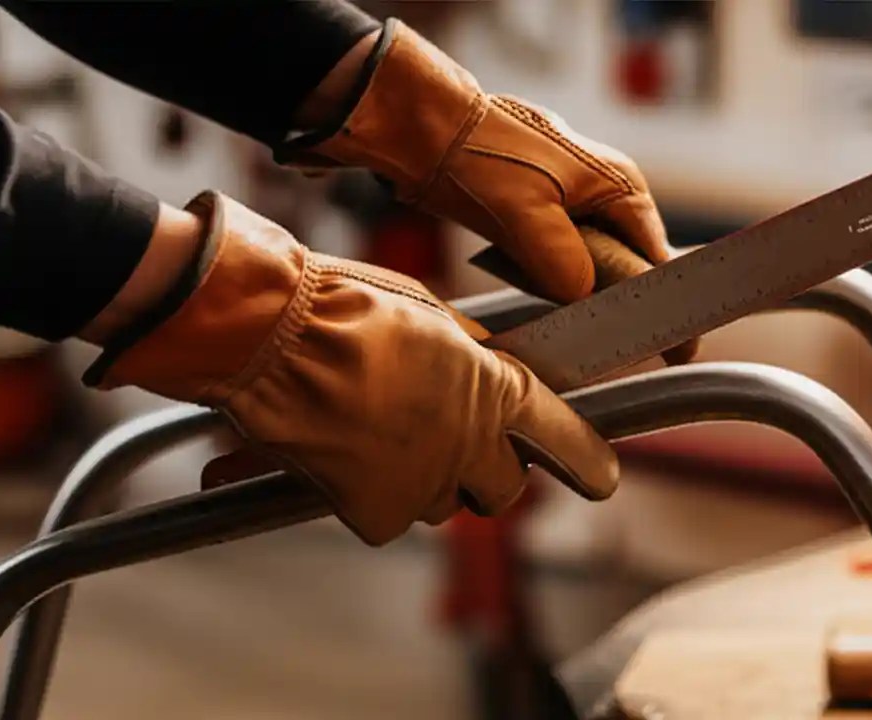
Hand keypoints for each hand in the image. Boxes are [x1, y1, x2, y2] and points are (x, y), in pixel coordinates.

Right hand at [86, 192, 617, 545]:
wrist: (271, 337)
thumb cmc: (345, 309)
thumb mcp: (432, 316)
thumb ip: (470, 354)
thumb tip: (484, 366)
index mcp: (496, 389)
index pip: (566, 437)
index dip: (586, 458)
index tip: (600, 474)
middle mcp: (472, 444)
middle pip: (506, 486)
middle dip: (487, 469)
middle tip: (453, 442)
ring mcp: (426, 483)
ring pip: (444, 502)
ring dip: (428, 478)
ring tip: (382, 435)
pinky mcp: (377, 513)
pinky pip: (388, 516)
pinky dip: (372, 496)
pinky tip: (346, 458)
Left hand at [282, 18, 696, 361]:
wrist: (426, 128)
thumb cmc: (479, 158)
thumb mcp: (525, 218)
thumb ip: (564, 265)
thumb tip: (584, 300)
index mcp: (618, 184)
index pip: (656, 256)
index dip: (661, 303)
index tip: (671, 344)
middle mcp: (605, 189)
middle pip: (628, 261)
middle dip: (616, 298)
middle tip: (610, 341)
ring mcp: (575, 197)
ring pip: (593, 260)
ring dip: (580, 289)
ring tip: (571, 324)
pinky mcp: (545, 207)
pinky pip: (564, 253)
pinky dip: (555, 277)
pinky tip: (540, 296)